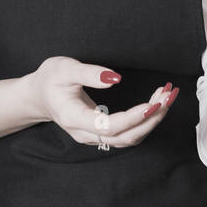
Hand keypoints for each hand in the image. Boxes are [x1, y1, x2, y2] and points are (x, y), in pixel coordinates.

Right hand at [26, 56, 176, 148]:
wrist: (39, 96)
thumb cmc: (50, 80)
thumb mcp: (64, 68)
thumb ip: (89, 73)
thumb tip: (114, 78)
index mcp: (74, 118)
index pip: (108, 126)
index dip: (133, 118)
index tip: (153, 103)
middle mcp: (85, 133)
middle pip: (124, 136)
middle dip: (151, 118)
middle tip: (168, 96)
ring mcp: (94, 136)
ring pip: (129, 138)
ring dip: (151, 120)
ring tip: (166, 97)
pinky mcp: (102, 133)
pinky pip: (128, 133)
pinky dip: (145, 121)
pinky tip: (156, 104)